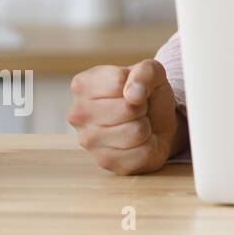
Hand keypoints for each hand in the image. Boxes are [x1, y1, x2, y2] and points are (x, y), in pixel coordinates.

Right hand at [68, 59, 183, 174]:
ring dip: (146, 126)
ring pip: (137, 131)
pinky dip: (149, 146)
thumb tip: (133, 94)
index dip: (137, 85)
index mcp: (83, 85)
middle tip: (138, 109)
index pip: (118, 82)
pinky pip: (143, 153)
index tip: (134, 90)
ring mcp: (88, 141)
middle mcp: (78, 114)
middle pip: (128, 108)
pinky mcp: (105, 162)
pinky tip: (139, 141)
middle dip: (142, 107)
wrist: (155, 123)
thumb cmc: (147, 95)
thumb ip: (145, 72)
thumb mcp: (152, 73)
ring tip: (138, 123)